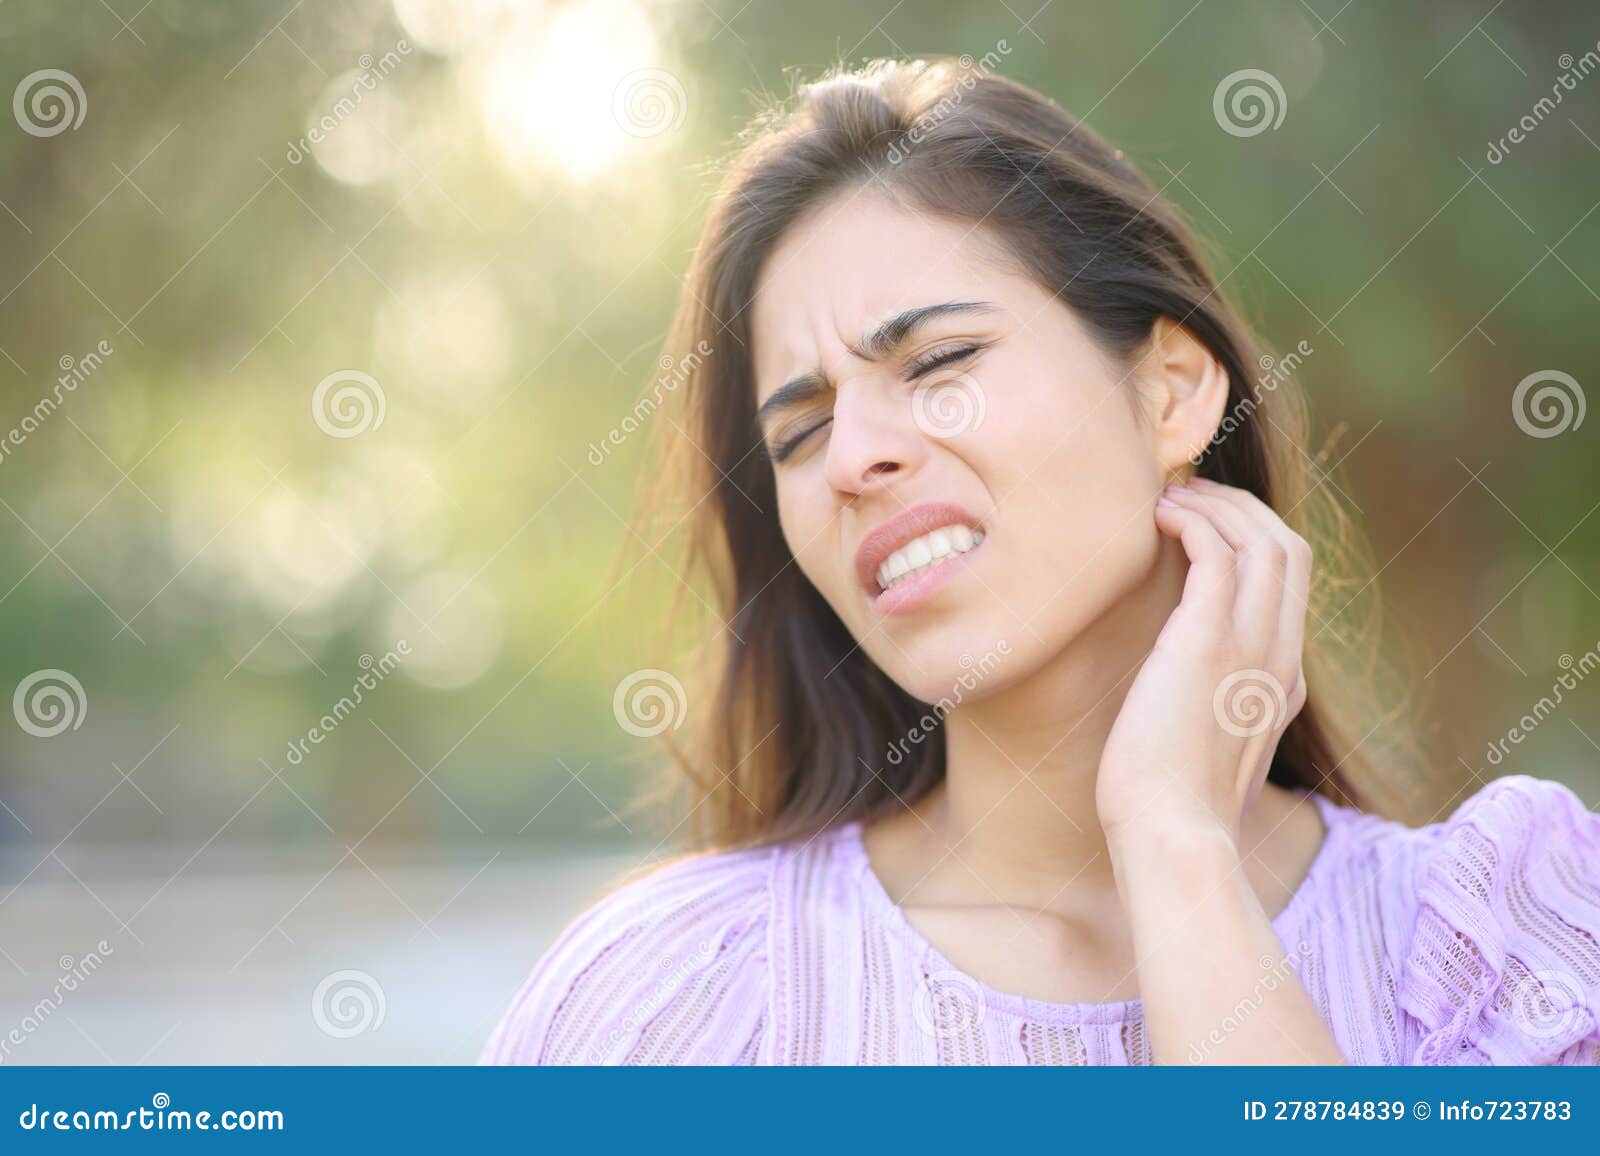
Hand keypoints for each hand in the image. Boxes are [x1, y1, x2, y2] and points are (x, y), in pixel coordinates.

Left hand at [1095, 477, 1310, 847]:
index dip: (1252, 541)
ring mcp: (1251, 646)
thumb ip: (1206, 717)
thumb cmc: (1167, 808)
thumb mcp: (1203, 756)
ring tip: (1169, 497)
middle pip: (1288, 548)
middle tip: (1190, 495)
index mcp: (1282, 683)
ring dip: (1215, 506)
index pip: (1290, 588)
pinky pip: (1218, 552)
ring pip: (1261, 540)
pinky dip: (1194, 522)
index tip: (1206, 525)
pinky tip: (1158, 519)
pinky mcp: (1208, 640)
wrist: (1171, 836)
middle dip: (1242, 509)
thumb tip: (1173, 702)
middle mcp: (1279, 657)